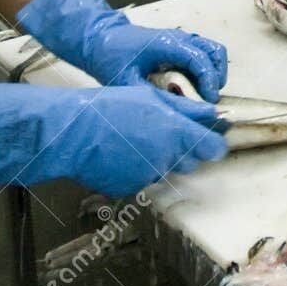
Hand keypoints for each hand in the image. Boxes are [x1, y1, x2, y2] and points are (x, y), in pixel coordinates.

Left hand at [16, 0, 227, 100]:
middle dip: (215, 77)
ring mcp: (179, 39)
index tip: (209, 100)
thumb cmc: (111, 58)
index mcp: (166, 44)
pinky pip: (201, 53)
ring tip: (203, 94)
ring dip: (213, 71)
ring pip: (210, 50)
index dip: (209, 80)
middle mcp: (177, 38)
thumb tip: (174, 113)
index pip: (199, 58)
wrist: (100, 39)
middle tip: (207, 99)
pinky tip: (192, 87)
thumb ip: (150, 96)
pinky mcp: (177, 44)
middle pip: (213, 51)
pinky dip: (205, 68)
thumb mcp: (127, 82)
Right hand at [41, 86, 226, 196]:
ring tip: (136, 139)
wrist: (72, 133)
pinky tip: (121, 152)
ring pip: (166, 170)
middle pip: (191, 161)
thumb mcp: (150, 96)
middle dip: (185, 150)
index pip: (213, 148)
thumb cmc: (108, 108)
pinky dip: (138, 168)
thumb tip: (210, 113)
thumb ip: (184, 108)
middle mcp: (167, 159)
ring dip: (160, 158)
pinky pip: (143, 179)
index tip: (210, 138)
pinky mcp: (131, 188)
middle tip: (166, 132)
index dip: (214, 143)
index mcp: (175, 133)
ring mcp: (149, 177)